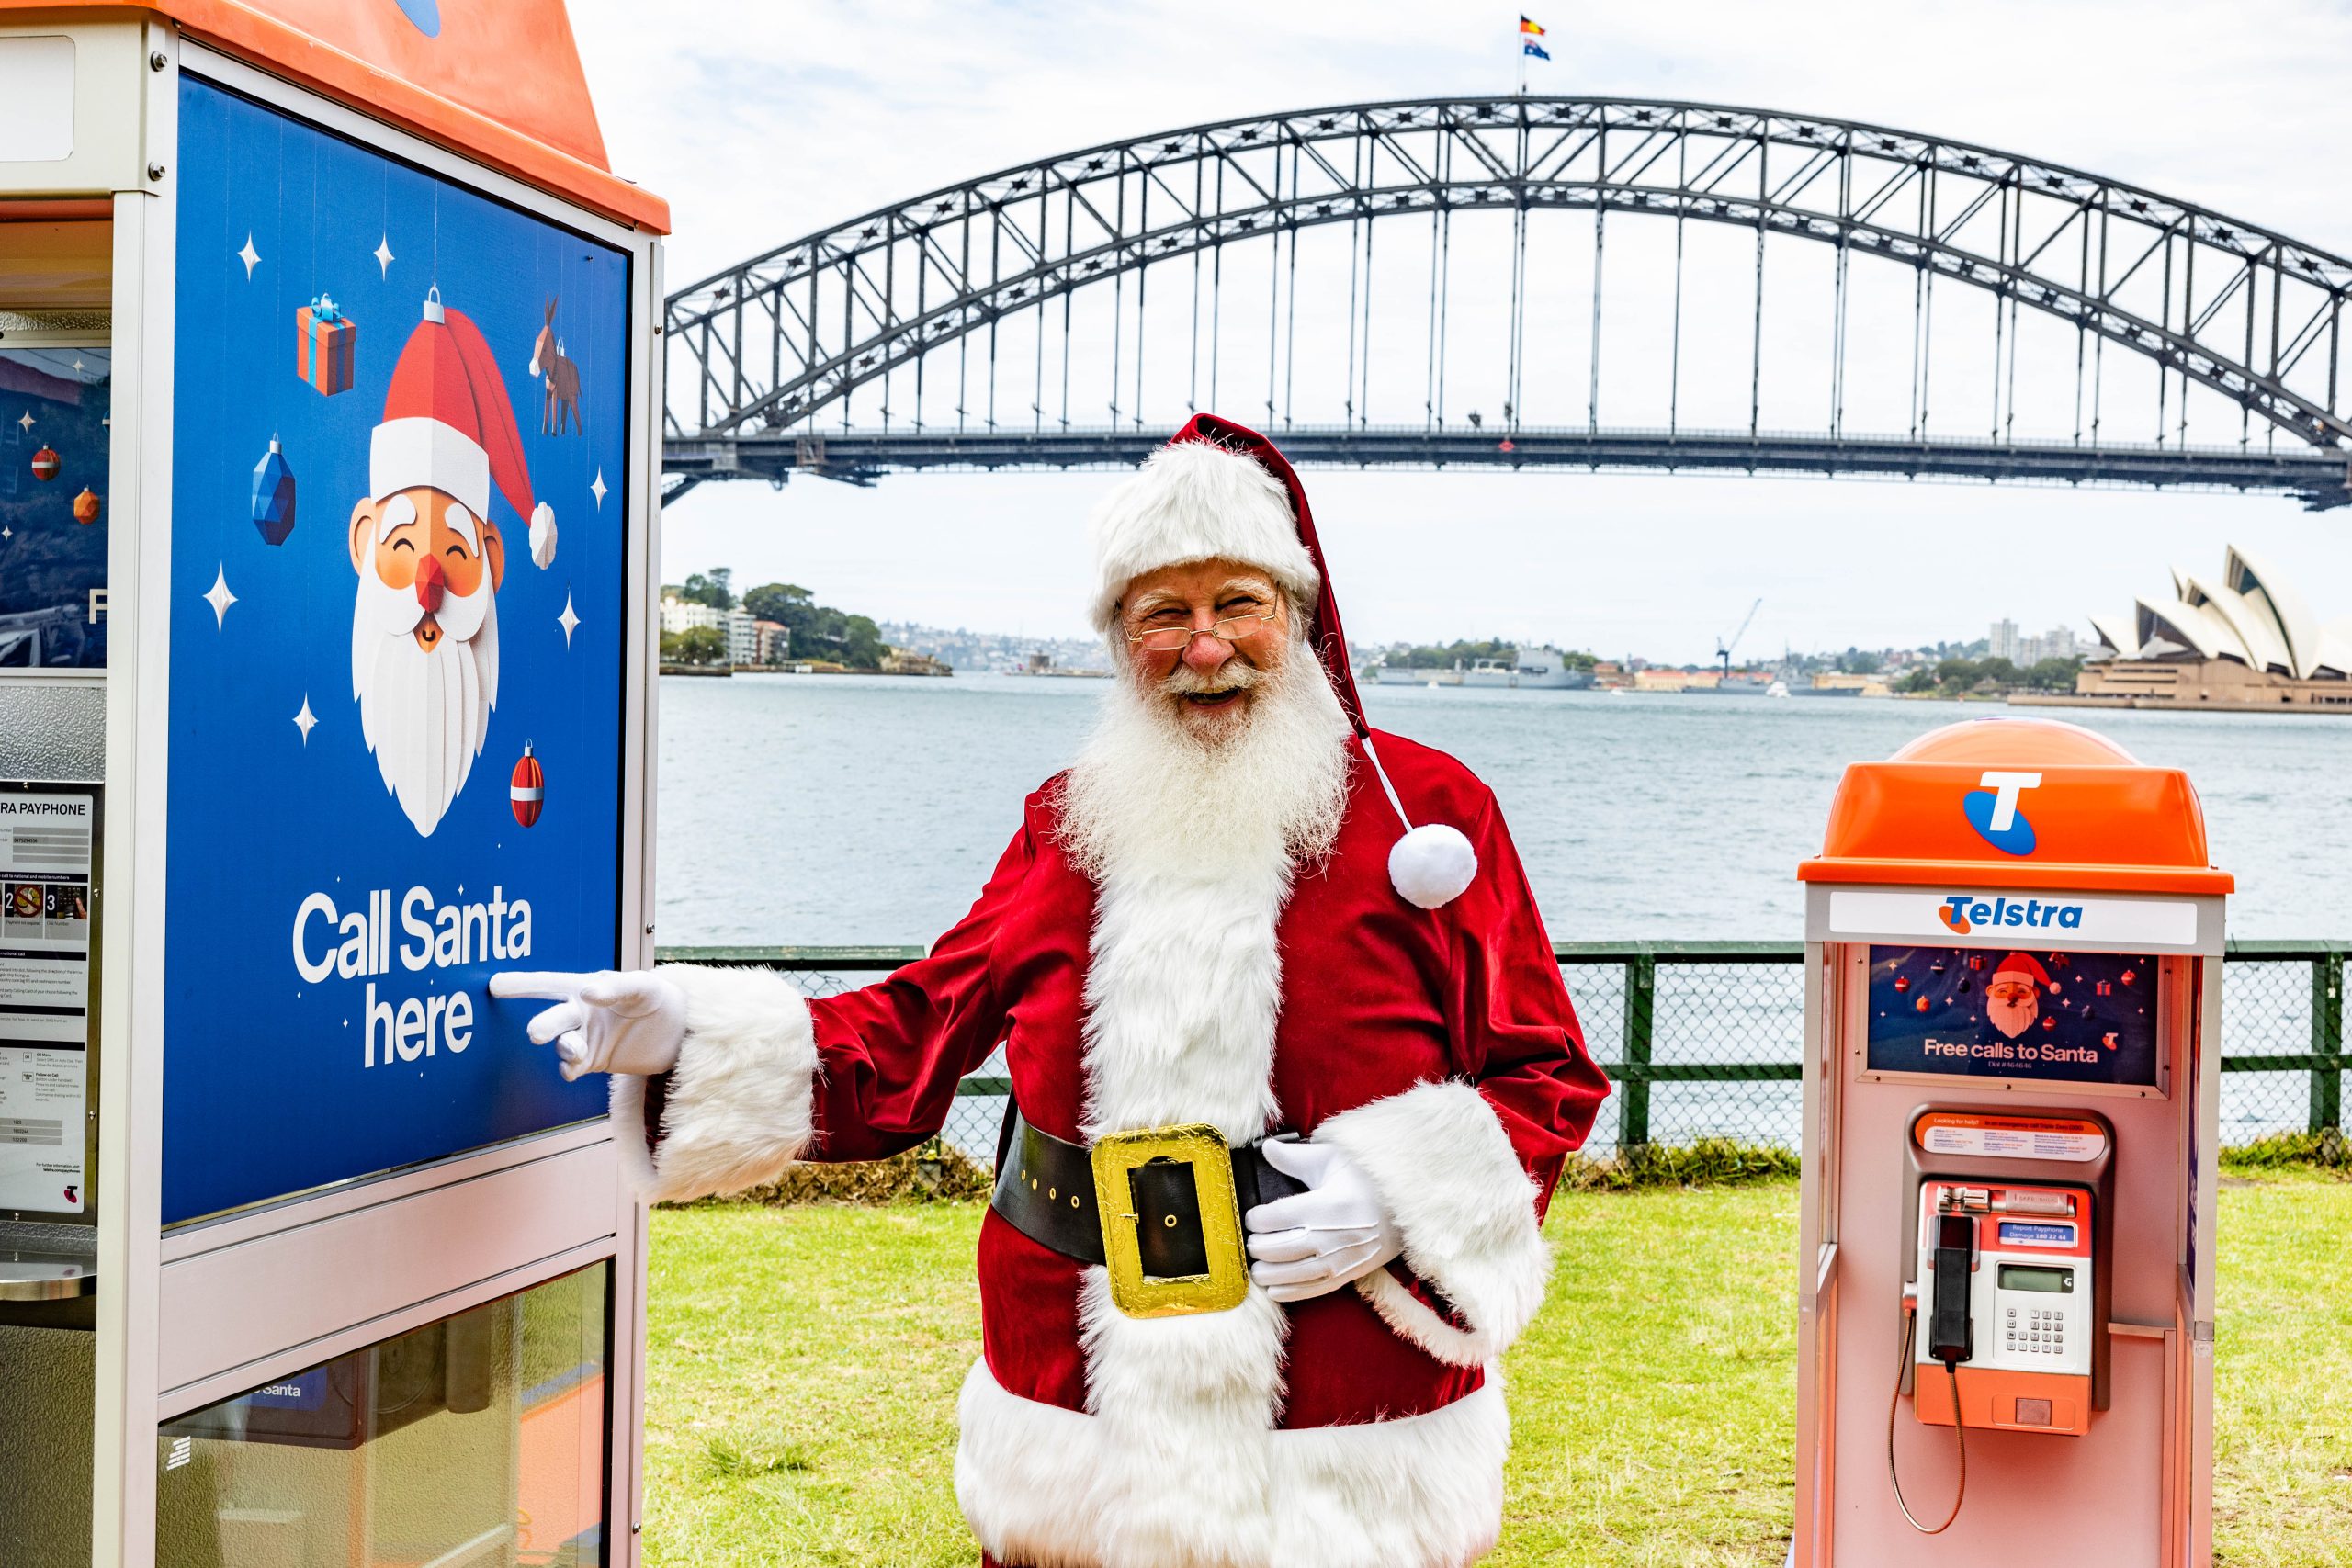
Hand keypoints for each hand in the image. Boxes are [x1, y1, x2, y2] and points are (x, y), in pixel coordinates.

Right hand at [488, 969, 686, 1080]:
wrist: (675, 1029)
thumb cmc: (655, 996)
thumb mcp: (642, 986)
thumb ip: (616, 987)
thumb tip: (587, 992)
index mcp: (584, 987)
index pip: (548, 984)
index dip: (522, 984)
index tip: (495, 984)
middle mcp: (578, 1013)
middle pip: (552, 1018)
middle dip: (543, 1026)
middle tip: (536, 1033)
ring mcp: (583, 1038)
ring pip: (562, 1045)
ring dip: (565, 1048)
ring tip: (577, 1049)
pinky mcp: (592, 1061)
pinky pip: (572, 1067)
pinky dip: (569, 1069)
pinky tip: (574, 1068)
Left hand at [1242, 1137, 1403, 1303]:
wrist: (1403, 1210)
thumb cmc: (1364, 1180)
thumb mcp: (1332, 1160)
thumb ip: (1295, 1157)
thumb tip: (1267, 1148)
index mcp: (1324, 1205)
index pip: (1275, 1217)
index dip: (1256, 1219)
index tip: (1252, 1216)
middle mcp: (1329, 1236)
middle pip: (1278, 1248)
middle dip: (1257, 1246)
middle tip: (1251, 1240)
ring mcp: (1338, 1260)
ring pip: (1290, 1273)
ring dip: (1267, 1272)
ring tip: (1256, 1266)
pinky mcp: (1345, 1275)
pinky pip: (1310, 1290)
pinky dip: (1288, 1292)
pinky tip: (1273, 1289)